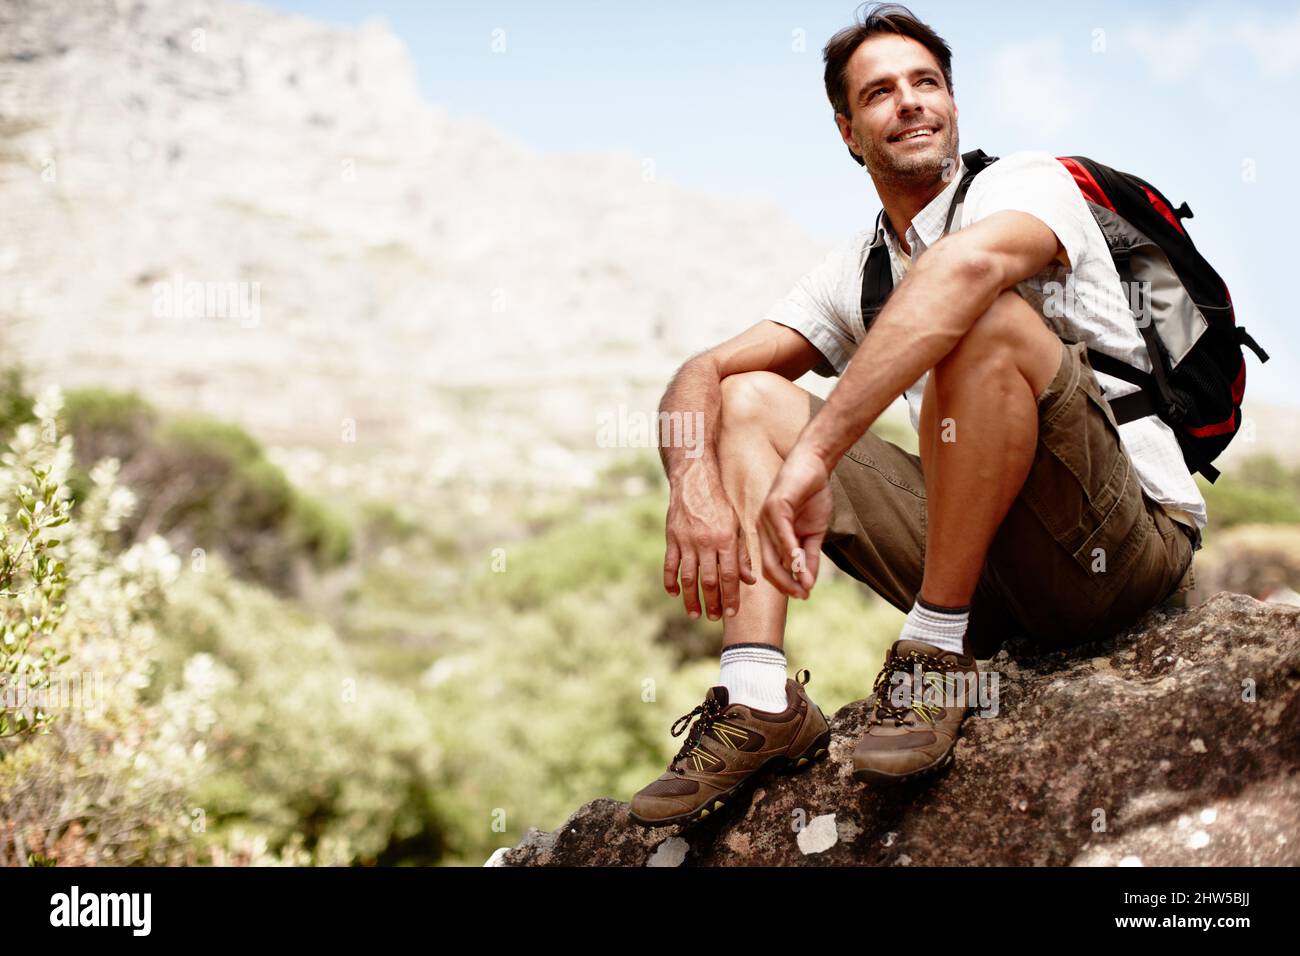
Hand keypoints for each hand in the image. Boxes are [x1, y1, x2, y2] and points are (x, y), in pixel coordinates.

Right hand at [663, 461, 756, 619]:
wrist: (694, 481)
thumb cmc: (720, 505)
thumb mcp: (737, 525)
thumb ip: (742, 553)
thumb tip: (750, 580)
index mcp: (726, 540)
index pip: (729, 575)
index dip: (731, 596)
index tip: (732, 613)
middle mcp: (706, 542)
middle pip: (708, 581)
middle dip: (712, 603)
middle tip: (714, 618)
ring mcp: (686, 541)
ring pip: (688, 577)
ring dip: (691, 599)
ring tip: (695, 614)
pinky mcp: (671, 538)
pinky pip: (670, 565)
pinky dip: (671, 582)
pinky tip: (675, 594)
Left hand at [757, 445, 832, 599]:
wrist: (814, 465)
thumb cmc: (812, 497)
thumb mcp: (814, 533)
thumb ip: (809, 556)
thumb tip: (809, 582)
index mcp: (771, 538)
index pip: (773, 568)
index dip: (786, 584)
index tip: (802, 596)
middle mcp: (763, 530)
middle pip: (769, 566)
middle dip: (786, 584)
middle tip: (802, 595)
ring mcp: (766, 518)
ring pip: (773, 553)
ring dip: (789, 571)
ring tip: (804, 584)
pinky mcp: (774, 505)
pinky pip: (780, 531)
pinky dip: (790, 548)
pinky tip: (799, 559)